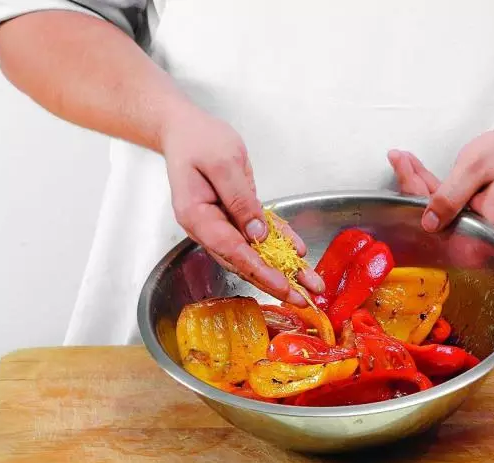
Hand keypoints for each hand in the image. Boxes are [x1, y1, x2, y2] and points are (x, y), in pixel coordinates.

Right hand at [161, 107, 323, 304]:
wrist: (184, 130)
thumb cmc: (198, 140)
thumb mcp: (223, 162)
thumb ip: (240, 199)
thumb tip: (257, 233)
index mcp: (197, 216)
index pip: (232, 250)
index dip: (260, 270)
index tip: (283, 286)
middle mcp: (207, 226)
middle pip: (244, 260)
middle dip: (275, 281)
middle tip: (304, 300)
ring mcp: (220, 223)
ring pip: (253, 253)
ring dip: (281, 269)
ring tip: (309, 285)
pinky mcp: (233, 215)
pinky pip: (258, 234)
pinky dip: (278, 244)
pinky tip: (298, 254)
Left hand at [389, 123, 493, 231]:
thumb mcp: (475, 169)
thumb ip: (450, 196)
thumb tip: (428, 224)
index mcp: (485, 226)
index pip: (439, 220)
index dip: (415, 194)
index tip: (401, 168)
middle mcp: (480, 230)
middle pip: (434, 214)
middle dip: (413, 184)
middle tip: (397, 157)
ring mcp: (475, 221)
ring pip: (437, 206)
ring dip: (419, 181)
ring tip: (402, 157)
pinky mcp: (471, 211)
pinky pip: (445, 200)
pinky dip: (430, 183)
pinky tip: (416, 167)